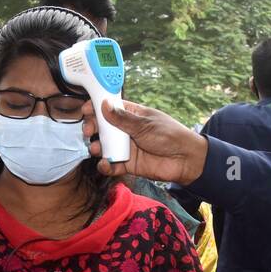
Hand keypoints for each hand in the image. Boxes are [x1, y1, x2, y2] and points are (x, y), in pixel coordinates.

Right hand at [82, 99, 208, 184]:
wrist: (185, 160)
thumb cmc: (169, 136)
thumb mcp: (144, 124)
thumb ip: (122, 118)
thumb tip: (103, 105)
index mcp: (131, 114)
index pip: (109, 108)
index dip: (96, 108)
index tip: (86, 110)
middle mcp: (125, 130)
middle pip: (102, 127)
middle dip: (92, 129)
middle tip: (89, 131)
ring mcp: (125, 147)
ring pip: (104, 146)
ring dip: (96, 147)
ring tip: (96, 149)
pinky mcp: (127, 164)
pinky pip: (111, 165)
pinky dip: (105, 165)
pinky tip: (105, 164)